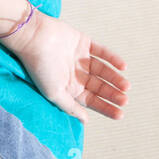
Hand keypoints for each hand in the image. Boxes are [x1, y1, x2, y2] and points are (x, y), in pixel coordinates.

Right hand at [5, 9, 129, 123]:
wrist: (33, 38)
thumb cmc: (39, 67)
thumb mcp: (54, 93)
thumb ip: (70, 107)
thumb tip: (85, 120)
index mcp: (68, 87)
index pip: (91, 100)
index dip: (105, 107)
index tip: (120, 114)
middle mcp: (75, 74)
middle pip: (99, 87)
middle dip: (112, 94)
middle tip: (124, 100)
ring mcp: (80, 58)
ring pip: (103, 71)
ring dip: (114, 78)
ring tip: (125, 85)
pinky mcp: (83, 43)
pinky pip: (102, 52)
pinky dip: (112, 59)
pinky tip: (122, 67)